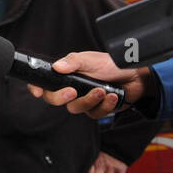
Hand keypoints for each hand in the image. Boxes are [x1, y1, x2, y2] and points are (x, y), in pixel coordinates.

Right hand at [26, 51, 149, 117]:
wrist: (136, 76)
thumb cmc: (112, 65)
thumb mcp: (90, 59)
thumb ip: (72, 62)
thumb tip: (56, 67)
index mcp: (66, 75)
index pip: (45, 82)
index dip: (37, 87)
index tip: (37, 91)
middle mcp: (72, 88)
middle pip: (54, 99)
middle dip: (61, 98)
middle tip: (72, 92)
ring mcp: (83, 99)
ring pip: (74, 108)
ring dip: (88, 100)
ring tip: (101, 91)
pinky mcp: (95, 109)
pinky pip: (93, 114)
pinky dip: (104, 105)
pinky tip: (112, 96)